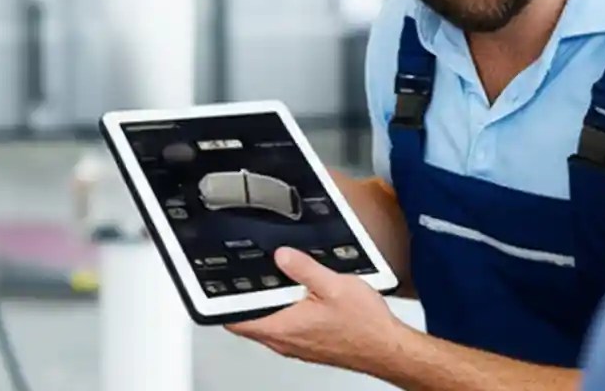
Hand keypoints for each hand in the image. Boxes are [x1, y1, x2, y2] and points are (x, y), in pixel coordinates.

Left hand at [226, 247, 409, 373]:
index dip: (221, 302)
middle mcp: (284, 341)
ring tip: (285, 282)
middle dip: (249, 298)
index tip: (217, 286)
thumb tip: (281, 256)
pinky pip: (287, 327)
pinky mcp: (308, 346)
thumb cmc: (364, 325)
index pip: (235, 319)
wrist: (387, 347)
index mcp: (282, 327)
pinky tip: (304, 297)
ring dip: (271, 304)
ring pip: (269, 322)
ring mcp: (296, 346)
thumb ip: (303, 268)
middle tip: (256, 275)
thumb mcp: (332, 285)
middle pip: (250, 319)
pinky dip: (288, 311)